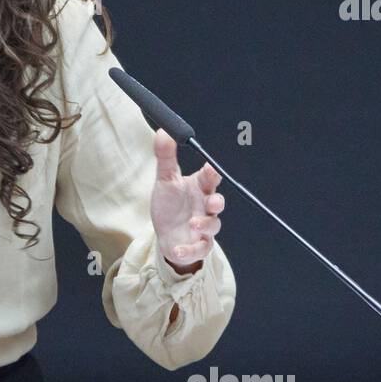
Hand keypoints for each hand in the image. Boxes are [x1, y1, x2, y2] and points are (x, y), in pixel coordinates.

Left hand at [149, 129, 224, 272]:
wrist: (166, 234)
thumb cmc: (169, 205)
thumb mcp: (165, 180)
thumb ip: (165, 157)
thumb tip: (163, 131)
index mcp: (199, 187)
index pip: (210, 177)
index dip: (212, 174)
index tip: (209, 169)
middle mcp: (205, 206)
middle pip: (218, 202)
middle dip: (217, 202)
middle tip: (212, 202)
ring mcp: (204, 227)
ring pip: (213, 226)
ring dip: (205, 225)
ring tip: (193, 224)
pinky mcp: (198, 245)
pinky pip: (200, 249)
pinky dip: (190, 250)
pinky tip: (178, 249)